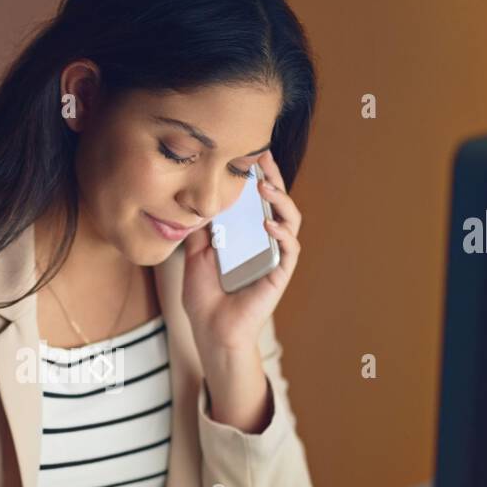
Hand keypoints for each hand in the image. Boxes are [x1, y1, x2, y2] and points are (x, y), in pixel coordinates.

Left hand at [181, 149, 302, 352]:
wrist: (210, 330)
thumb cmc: (205, 298)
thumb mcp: (196, 254)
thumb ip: (201, 229)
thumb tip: (198, 199)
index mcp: (247, 235)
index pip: (257, 199)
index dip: (257, 176)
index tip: (248, 155)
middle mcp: (265, 242)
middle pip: (278, 202)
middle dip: (273, 177)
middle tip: (263, 156)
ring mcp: (275, 256)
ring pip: (291, 220)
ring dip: (281, 200)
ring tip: (265, 186)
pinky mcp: (280, 274)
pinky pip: (290, 249)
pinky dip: (282, 233)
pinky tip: (268, 223)